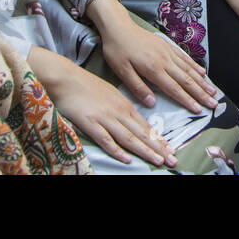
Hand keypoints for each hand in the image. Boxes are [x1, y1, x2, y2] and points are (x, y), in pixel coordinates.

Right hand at [28, 46, 176, 166]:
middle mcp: (118, 112)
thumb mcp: (109, 94)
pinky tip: (126, 159)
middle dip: (158, 148)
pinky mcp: (90, 123)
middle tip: (172, 160)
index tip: (170, 150)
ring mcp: (105, 118)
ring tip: (158, 161)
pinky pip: (106, 139)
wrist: (65, 77)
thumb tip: (131, 119)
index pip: (145, 126)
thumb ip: (121, 107)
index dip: (158, 140)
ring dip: (144, 150)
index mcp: (124, 105)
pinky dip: (116, 150)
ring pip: (129, 138)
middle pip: (141, 133)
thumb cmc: (85, 85)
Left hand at [95, 2, 218, 112]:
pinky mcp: (167, 45)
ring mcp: (168, 52)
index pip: (174, 88)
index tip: (199, 110)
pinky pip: (184, 58)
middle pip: (187, 80)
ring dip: (202, 82)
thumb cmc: (117, 50)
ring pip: (188, 69)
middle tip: (214, 103)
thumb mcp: (122, 71)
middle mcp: (165, 60)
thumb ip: (138, 88)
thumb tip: (152, 103)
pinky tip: (202, 73)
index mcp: (153, 69)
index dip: (188, 100)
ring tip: (213, 91)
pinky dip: (195, 66)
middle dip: (201, 93)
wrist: (119, 26)